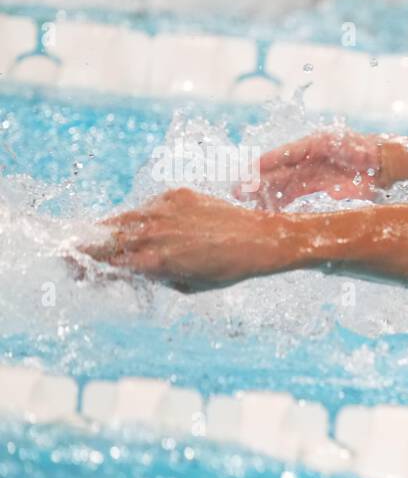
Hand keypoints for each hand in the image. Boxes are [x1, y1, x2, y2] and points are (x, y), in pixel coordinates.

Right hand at [80, 188, 292, 292]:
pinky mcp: (175, 194)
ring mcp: (162, 210)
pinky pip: (147, 206)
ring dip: (112, 230)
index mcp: (153, 261)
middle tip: (80, 254)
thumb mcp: (185, 284)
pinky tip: (156, 227)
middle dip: (86, 247)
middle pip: (102, 236)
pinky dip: (144, 217)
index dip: (84, 266)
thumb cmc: (226, 269)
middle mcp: (153, 233)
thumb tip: (127, 270)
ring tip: (113, 241)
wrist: (259, 239)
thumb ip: (152, 276)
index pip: (101, 262)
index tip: (78, 271)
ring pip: (122, 218)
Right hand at [240, 130, 380, 209]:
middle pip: (279, 173)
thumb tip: (286, 159)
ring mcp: (314, 175)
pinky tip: (270, 211)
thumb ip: (310, 151)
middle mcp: (308, 160)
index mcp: (310, 146)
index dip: (265, 165)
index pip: (282, 156)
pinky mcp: (322, 189)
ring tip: (250, 205)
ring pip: (285, 186)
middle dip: (259, 183)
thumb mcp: (336, 145)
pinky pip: (297, 195)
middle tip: (239, 193)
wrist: (385, 164)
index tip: (248, 172)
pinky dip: (283, 203)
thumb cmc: (362, 148)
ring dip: (268, 195)